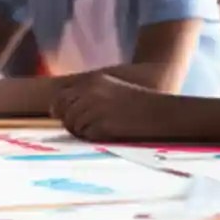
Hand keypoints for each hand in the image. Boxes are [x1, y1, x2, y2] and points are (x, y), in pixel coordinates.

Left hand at [52, 72, 173, 141]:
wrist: (161, 112)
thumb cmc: (139, 105)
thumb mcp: (111, 90)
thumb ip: (87, 95)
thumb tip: (58, 108)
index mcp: (92, 81)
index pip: (59, 97)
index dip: (59, 110)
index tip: (63, 118)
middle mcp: (90, 92)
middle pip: (63, 112)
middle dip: (69, 122)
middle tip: (84, 129)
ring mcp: (95, 107)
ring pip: (73, 125)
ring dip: (82, 132)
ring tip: (100, 131)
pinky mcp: (101, 123)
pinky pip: (86, 135)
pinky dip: (92, 138)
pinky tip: (107, 134)